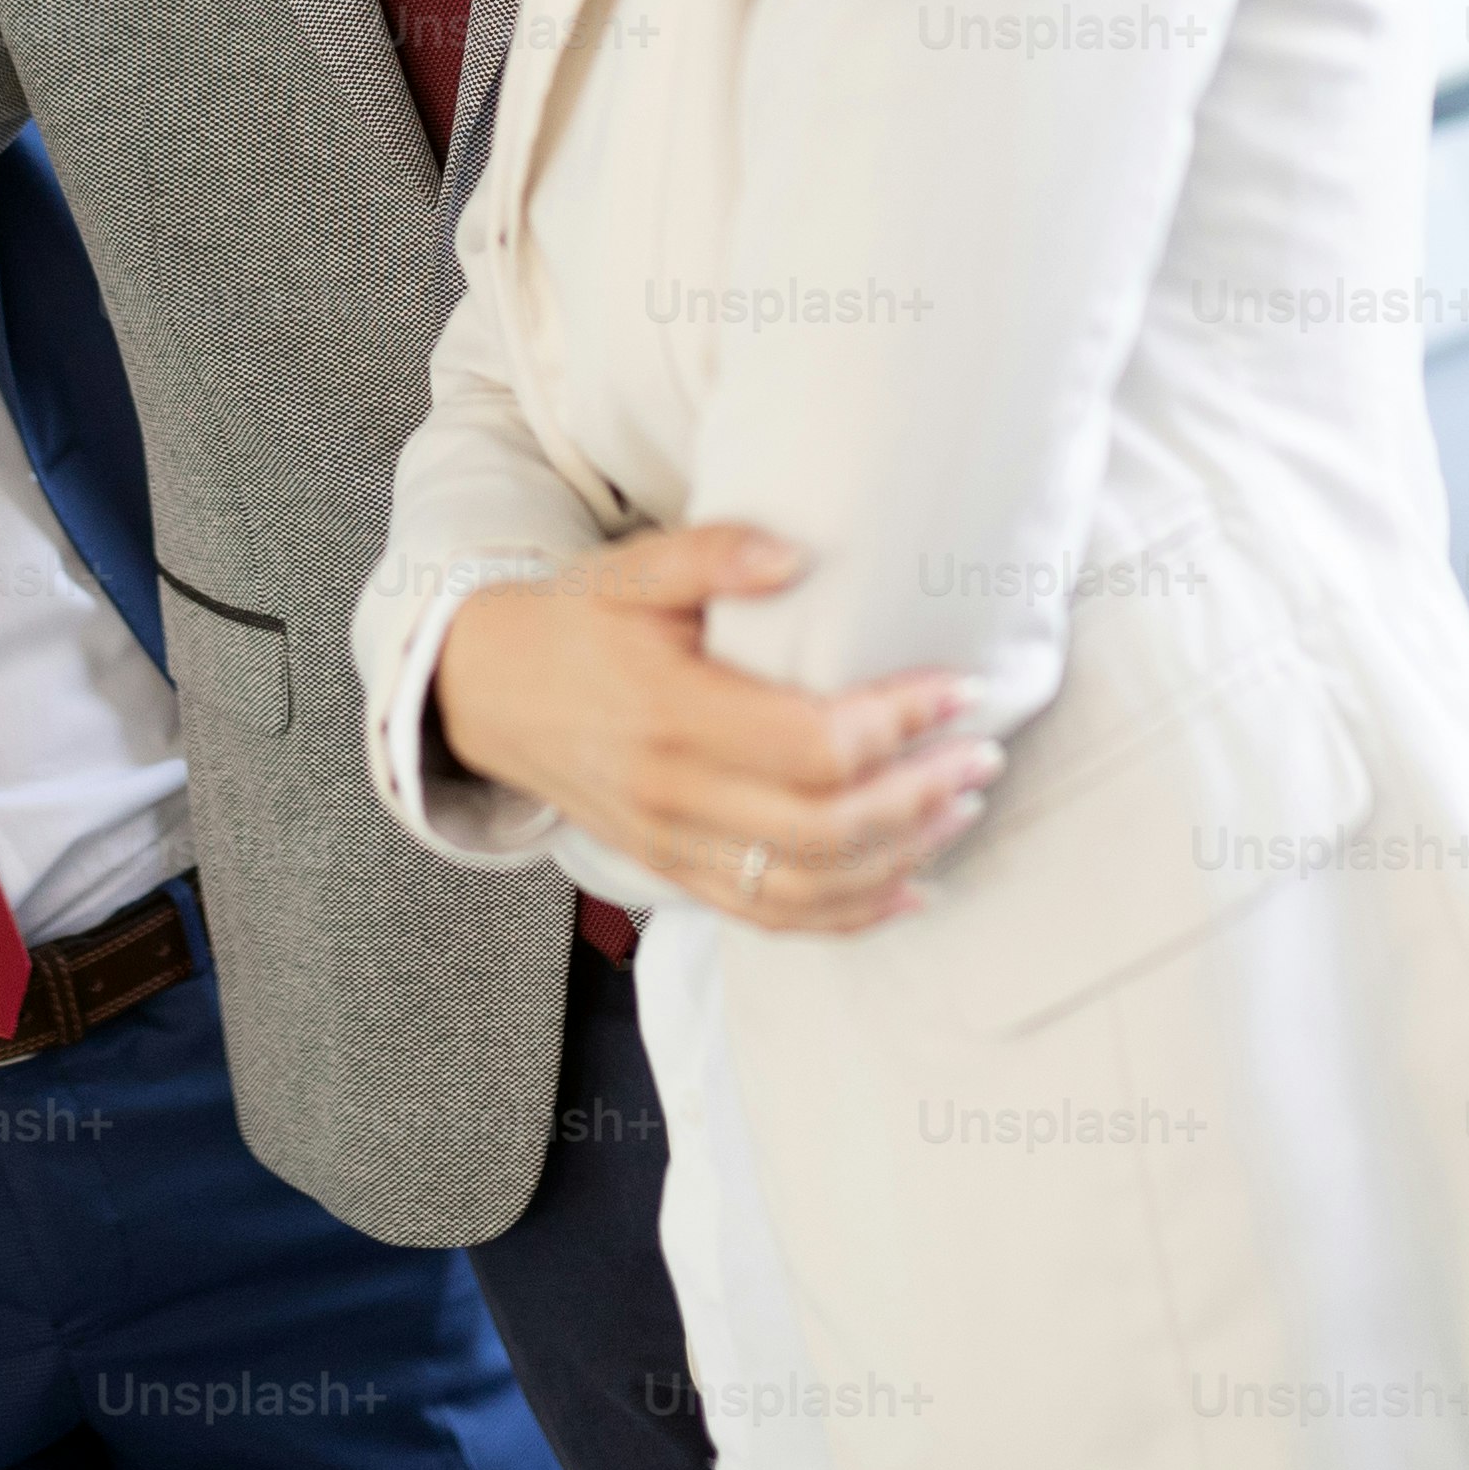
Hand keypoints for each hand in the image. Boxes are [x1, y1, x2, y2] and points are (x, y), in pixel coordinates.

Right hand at [426, 526, 995, 932]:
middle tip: (983, 754)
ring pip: (807, 887)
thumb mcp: (631, 568)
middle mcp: (673, 795)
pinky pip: (770, 915)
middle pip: (826, 827)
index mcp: (670, 713)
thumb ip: (712, 553)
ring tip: (959, 810)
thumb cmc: (574, 621)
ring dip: (899, 858)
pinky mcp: (673, 873)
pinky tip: (908, 889)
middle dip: (921, 796)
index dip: (900, 721)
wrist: (486, 693)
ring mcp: (672, 846)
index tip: (961, 687)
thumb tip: (800, 555)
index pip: (813, 742)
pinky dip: (848, 916)